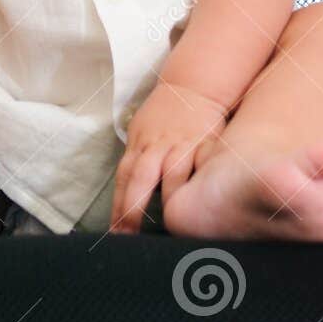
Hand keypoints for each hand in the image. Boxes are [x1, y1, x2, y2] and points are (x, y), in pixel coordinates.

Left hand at [110, 81, 229, 232]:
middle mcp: (157, 146)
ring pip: (173, 173)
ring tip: (170, 225)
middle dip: (133, 208)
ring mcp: (183, 145)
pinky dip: (202, 181)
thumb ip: (137, 163)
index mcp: (139, 146)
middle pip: (141, 178)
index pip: (123, 180)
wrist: (194, 86)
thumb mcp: (141, 133)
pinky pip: (203, 164)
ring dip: (170, 198)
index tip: (115, 235)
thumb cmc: (164, 115)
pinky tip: (203, 201)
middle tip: (129, 235)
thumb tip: (128, 198)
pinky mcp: (207, 143)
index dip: (118, 208)